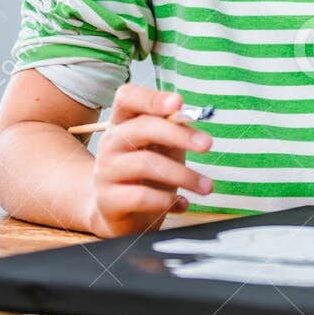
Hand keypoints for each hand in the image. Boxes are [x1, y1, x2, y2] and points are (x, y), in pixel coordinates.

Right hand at [86, 84, 213, 237]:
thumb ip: (175, 128)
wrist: (123, 216)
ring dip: (183, 175)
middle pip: (141, 128)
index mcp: (123, 122)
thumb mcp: (164, 146)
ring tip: (206, 186)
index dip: (152, 98)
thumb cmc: (149, 174)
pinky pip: (140, 197)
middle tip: (208, 144)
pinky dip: (167, 200)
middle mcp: (110, 142)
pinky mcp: (108, 200)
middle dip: (179, 134)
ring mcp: (105, 171)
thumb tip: (190, 115)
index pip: (127, 98)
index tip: (178, 103)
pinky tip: (182, 204)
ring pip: (145, 164)